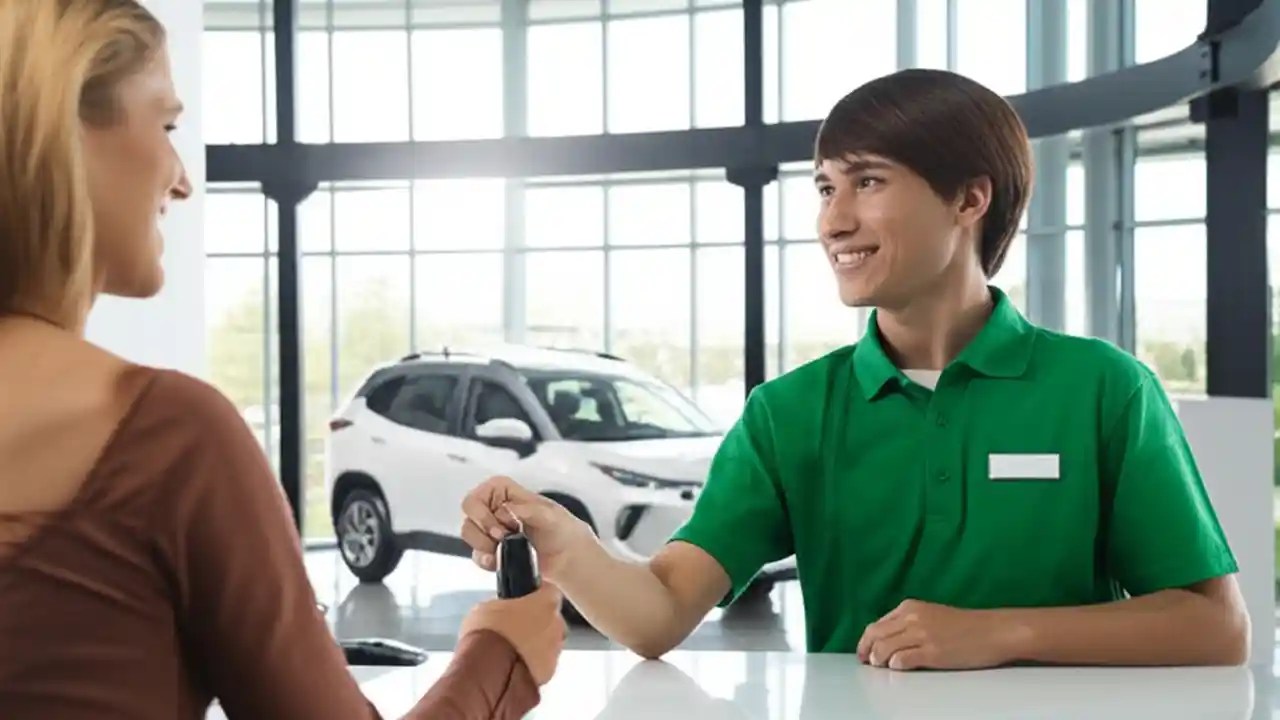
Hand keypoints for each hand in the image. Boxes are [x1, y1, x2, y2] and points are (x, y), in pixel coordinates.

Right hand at [459, 583, 566, 685]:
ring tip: (511, 649)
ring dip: (535, 645)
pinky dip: (532, 664)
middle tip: (515, 627)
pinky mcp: (549, 673)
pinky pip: (543, 664)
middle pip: (551, 619)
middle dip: (537, 622)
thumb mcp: (486, 607)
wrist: (489, 672)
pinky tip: (513, 666)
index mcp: (545, 602)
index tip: (526, 598)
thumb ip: (502, 604)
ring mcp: (555, 651)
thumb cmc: (488, 636)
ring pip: (549, 643)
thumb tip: (498, 610)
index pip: (549, 590)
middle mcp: (556, 625)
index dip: (536, 595)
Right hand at [460, 475, 595, 582]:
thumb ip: (529, 510)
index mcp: (503, 491)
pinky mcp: (491, 549)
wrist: (567, 558)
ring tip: (504, 550)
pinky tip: (498, 562)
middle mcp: (492, 507)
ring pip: (469, 535)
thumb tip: (508, 509)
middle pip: (469, 518)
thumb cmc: (562, 529)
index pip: (476, 497)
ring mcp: (490, 529)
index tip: (502, 526)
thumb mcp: (551, 516)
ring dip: (484, 546)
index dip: (482, 514)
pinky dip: (486, 560)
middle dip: (483, 533)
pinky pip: (477, 555)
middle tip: (503, 539)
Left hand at [856, 599, 1021, 670]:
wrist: (993, 631)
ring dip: (878, 660)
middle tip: (867, 663)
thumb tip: (887, 639)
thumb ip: (909, 623)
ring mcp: (921, 634)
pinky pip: (901, 660)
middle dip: (866, 651)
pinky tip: (899, 668)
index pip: (876, 625)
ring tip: (882, 667)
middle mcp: (912, 618)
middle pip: (874, 635)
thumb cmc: (966, 626)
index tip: (864, 652)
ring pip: (883, 648)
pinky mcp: (932, 651)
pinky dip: (895, 665)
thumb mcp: (931, 615)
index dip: (866, 641)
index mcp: (909, 608)